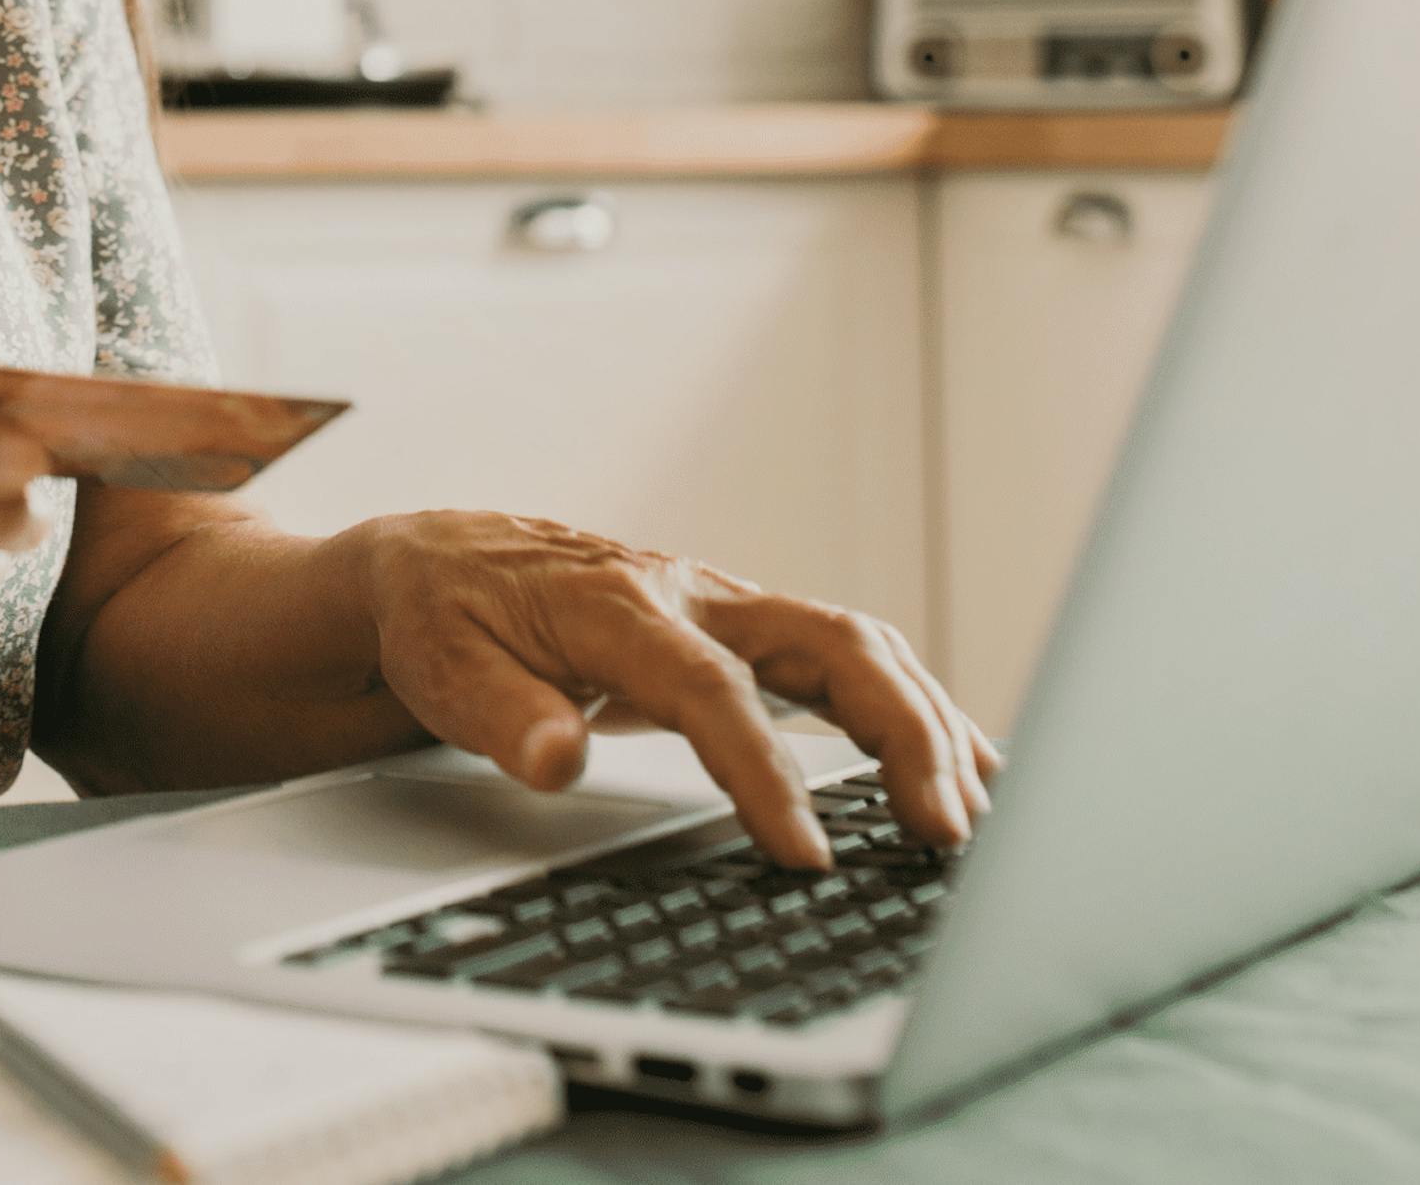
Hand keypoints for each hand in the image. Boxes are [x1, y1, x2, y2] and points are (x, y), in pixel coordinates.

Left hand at [349, 512, 997, 869]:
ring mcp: (731, 609)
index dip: (766, 773)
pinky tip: (964, 770)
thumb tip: (555, 757)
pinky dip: (915, 711)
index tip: (808, 856)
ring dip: (930, 725)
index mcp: (621, 606)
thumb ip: (498, 714)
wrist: (436, 562)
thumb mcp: (440, 665)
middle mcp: (694, 595)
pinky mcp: (746, 633)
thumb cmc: (442, 615)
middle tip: (949, 836)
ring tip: (983, 819)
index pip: (714, 690)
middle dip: (905, 736)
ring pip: (861, 648)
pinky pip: (851, 662)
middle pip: (834, 644)